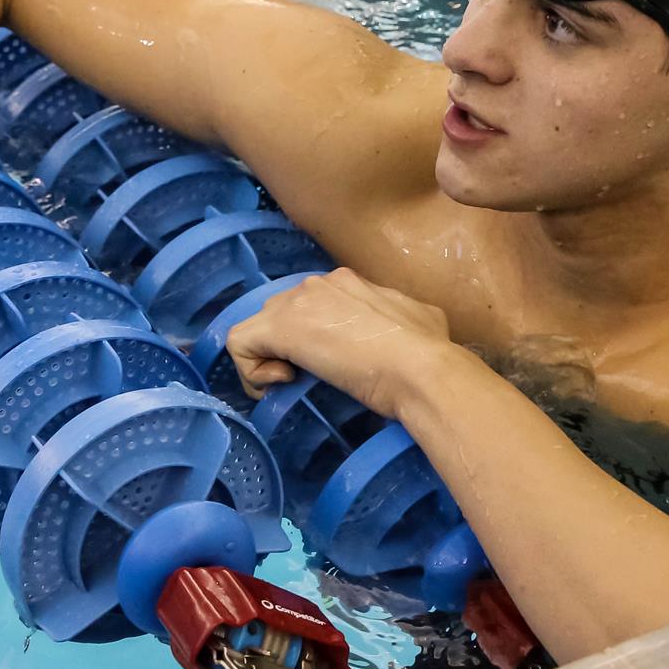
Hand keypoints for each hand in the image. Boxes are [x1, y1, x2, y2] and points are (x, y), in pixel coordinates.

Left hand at [224, 268, 451, 418]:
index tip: (330, 364)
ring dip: (271, 358)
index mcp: (349, 282)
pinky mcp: (280, 328)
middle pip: (281, 313)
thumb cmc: (429, 352)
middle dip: (289, 347)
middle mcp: (318, 284)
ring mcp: (297, 304)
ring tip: (294, 382)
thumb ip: (400, 317)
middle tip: (309, 376)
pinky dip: (251, 369)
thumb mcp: (421, 320)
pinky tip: (280, 385)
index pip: (311, 304)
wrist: (421, 368)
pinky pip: (240, 344)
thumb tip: (408, 329)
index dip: (313, 337)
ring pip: (259, 327)